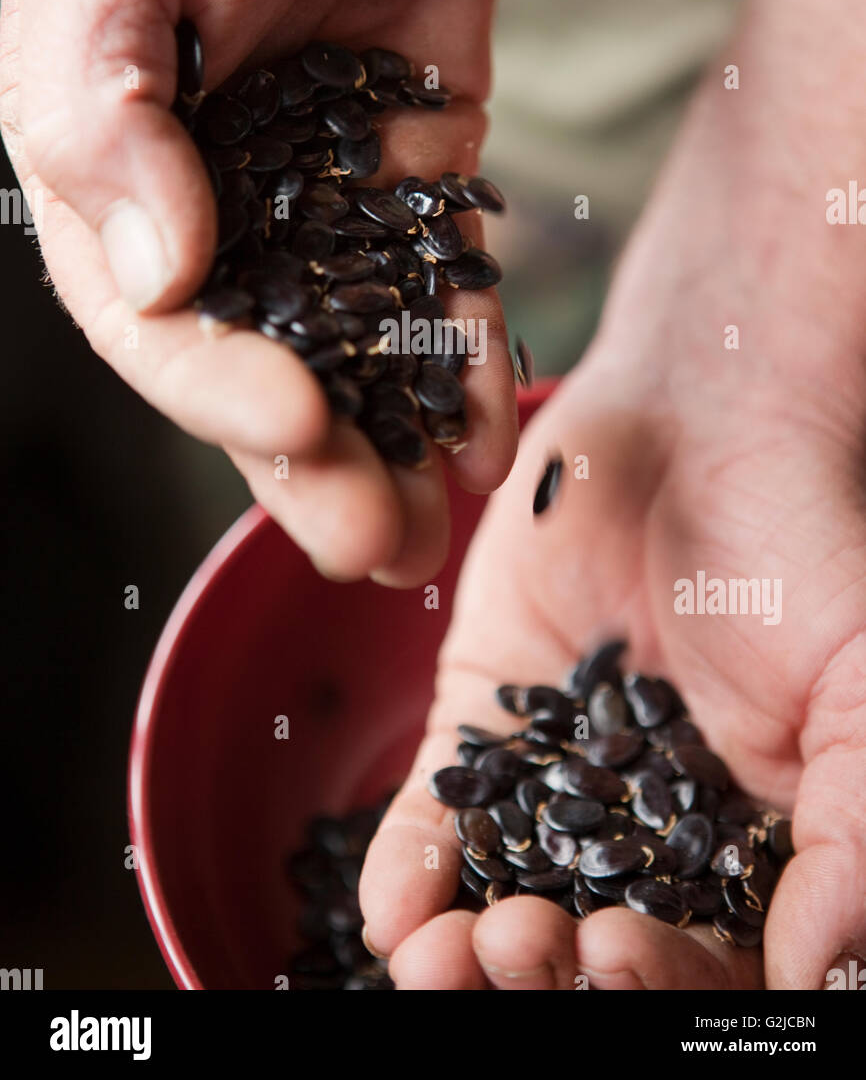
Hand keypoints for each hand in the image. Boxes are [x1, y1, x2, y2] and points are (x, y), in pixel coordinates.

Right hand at [0, 0, 515, 583]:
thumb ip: (105, 114)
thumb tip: (156, 269)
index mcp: (117, 183)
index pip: (158, 327)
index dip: (220, 393)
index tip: (297, 424)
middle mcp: (222, 212)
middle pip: (260, 370)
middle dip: (313, 467)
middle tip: (370, 546)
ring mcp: (326, 200)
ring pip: (353, 355)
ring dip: (390, 448)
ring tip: (430, 534)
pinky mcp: (417, 170)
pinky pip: (440, 285)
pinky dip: (460, 361)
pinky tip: (486, 436)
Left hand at [360, 127, 865, 987]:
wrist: (708, 414)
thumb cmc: (808, 542)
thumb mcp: (857, 685)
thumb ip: (848, 831)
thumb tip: (820, 974)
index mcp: (742, 842)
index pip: (703, 959)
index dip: (661, 981)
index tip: (620, 957)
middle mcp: (643, 826)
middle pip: (590, 945)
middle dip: (547, 973)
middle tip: (518, 955)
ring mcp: (558, 772)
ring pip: (508, 893)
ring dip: (465, 949)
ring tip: (438, 961)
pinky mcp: (486, 709)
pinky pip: (440, 805)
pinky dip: (411, 862)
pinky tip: (391, 910)